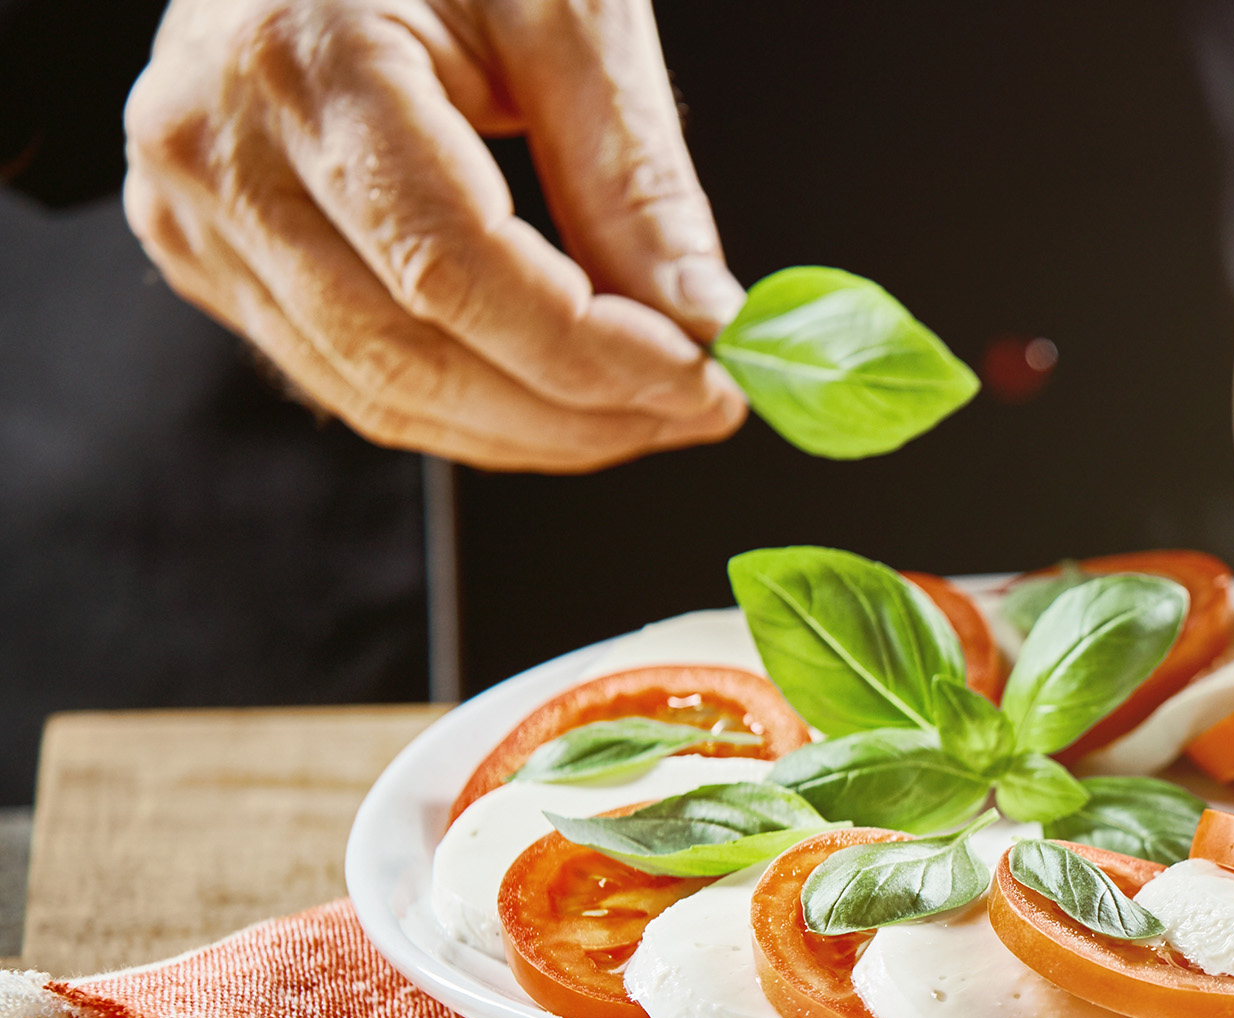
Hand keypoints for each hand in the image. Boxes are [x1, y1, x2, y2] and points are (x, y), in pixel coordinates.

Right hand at [123, 0, 747, 471]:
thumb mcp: (567, 10)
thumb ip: (632, 174)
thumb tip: (701, 319)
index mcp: (303, 59)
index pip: (453, 268)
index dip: (593, 354)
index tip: (707, 381)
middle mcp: (218, 147)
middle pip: (410, 352)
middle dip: (577, 411)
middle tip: (701, 410)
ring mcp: (195, 210)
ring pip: (374, 390)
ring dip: (529, 429)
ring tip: (646, 408)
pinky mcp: (206, 250)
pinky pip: (343, 372)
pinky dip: (464, 405)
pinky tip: (557, 393)